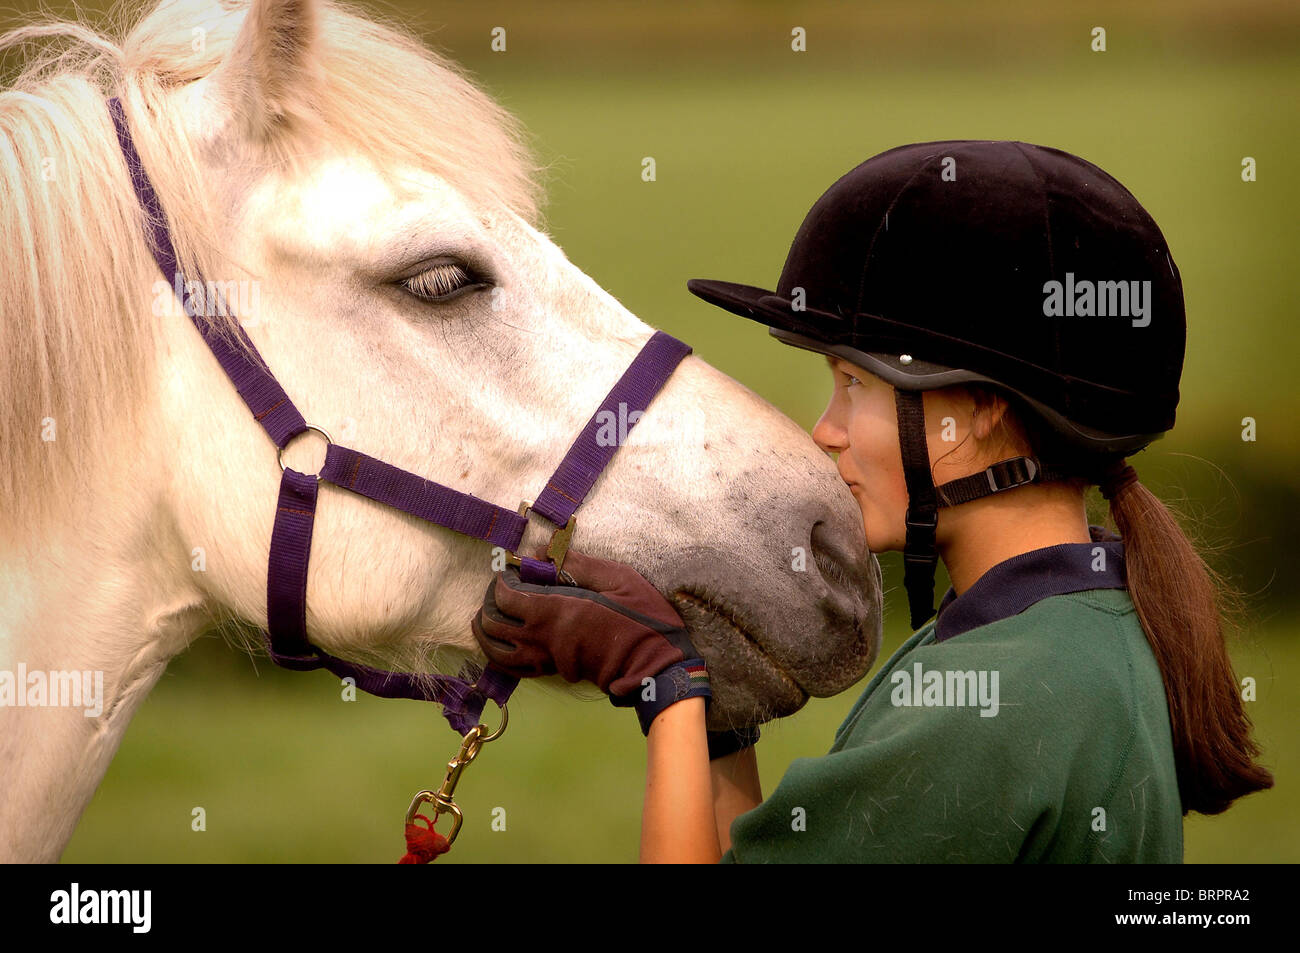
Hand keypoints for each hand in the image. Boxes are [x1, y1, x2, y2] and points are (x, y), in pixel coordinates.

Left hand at [471, 548, 710, 733]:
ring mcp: (549, 660)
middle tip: (493, 593)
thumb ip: (580, 564)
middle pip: (494, 626)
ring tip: (484, 621)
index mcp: (558, 611)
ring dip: (485, 636)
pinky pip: (516, 670)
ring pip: (498, 654)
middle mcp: (545, 639)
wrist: (659, 666)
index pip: (507, 597)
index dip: (500, 582)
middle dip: (487, 606)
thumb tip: (548, 551)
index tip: (508, 571)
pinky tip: (503, 646)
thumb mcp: (619, 578)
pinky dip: (501, 657)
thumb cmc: (644, 619)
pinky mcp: (557, 674)